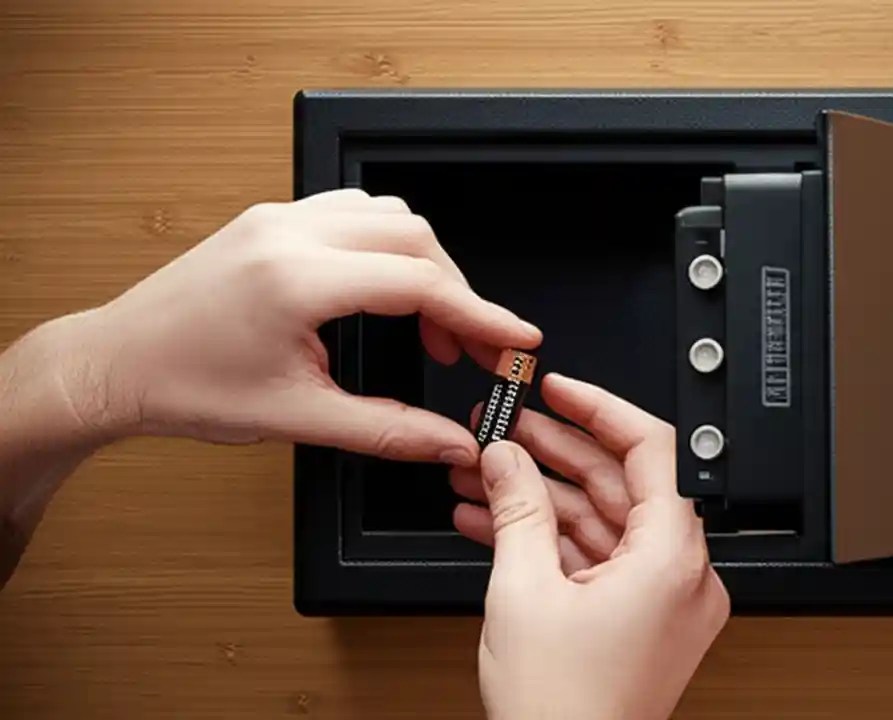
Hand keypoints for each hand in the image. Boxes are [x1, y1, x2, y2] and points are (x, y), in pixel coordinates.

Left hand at [57, 189, 539, 463]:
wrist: (116, 363)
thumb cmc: (187, 388)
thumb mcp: (299, 420)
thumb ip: (390, 431)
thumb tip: (452, 443)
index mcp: (297, 280)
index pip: (419, 283)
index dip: (481, 314)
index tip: (516, 340)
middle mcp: (289, 233)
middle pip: (416, 238)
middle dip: (459, 294)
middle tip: (475, 349)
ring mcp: (278, 218)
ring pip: (389, 216)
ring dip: (426, 265)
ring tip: (433, 326)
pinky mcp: (270, 218)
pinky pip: (353, 211)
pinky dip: (390, 246)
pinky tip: (388, 290)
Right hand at [449, 373, 729, 719]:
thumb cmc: (564, 713)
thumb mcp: (523, 592)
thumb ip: (516, 508)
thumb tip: (505, 457)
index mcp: (673, 560)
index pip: (653, 448)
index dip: (600, 407)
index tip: (559, 388)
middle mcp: (683, 577)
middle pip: (623, 482)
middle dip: (555, 452)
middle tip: (505, 428)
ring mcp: (664, 602)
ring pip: (605, 520)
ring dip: (542, 496)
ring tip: (486, 474)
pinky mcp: (643, 621)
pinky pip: (600, 559)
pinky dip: (553, 538)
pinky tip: (498, 521)